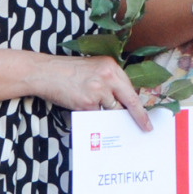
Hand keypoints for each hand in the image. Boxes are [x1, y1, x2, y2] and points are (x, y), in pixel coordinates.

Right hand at [34, 55, 151, 130]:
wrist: (46, 72)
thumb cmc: (68, 71)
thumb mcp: (94, 68)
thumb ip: (109, 80)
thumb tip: (122, 101)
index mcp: (111, 66)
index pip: (131, 88)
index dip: (139, 104)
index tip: (147, 115)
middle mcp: (107, 77)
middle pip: (129, 101)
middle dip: (138, 116)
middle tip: (146, 127)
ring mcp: (98, 91)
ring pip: (112, 111)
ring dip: (107, 114)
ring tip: (94, 108)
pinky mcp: (87, 103)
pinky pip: (97, 116)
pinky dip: (93, 116)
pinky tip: (83, 107)